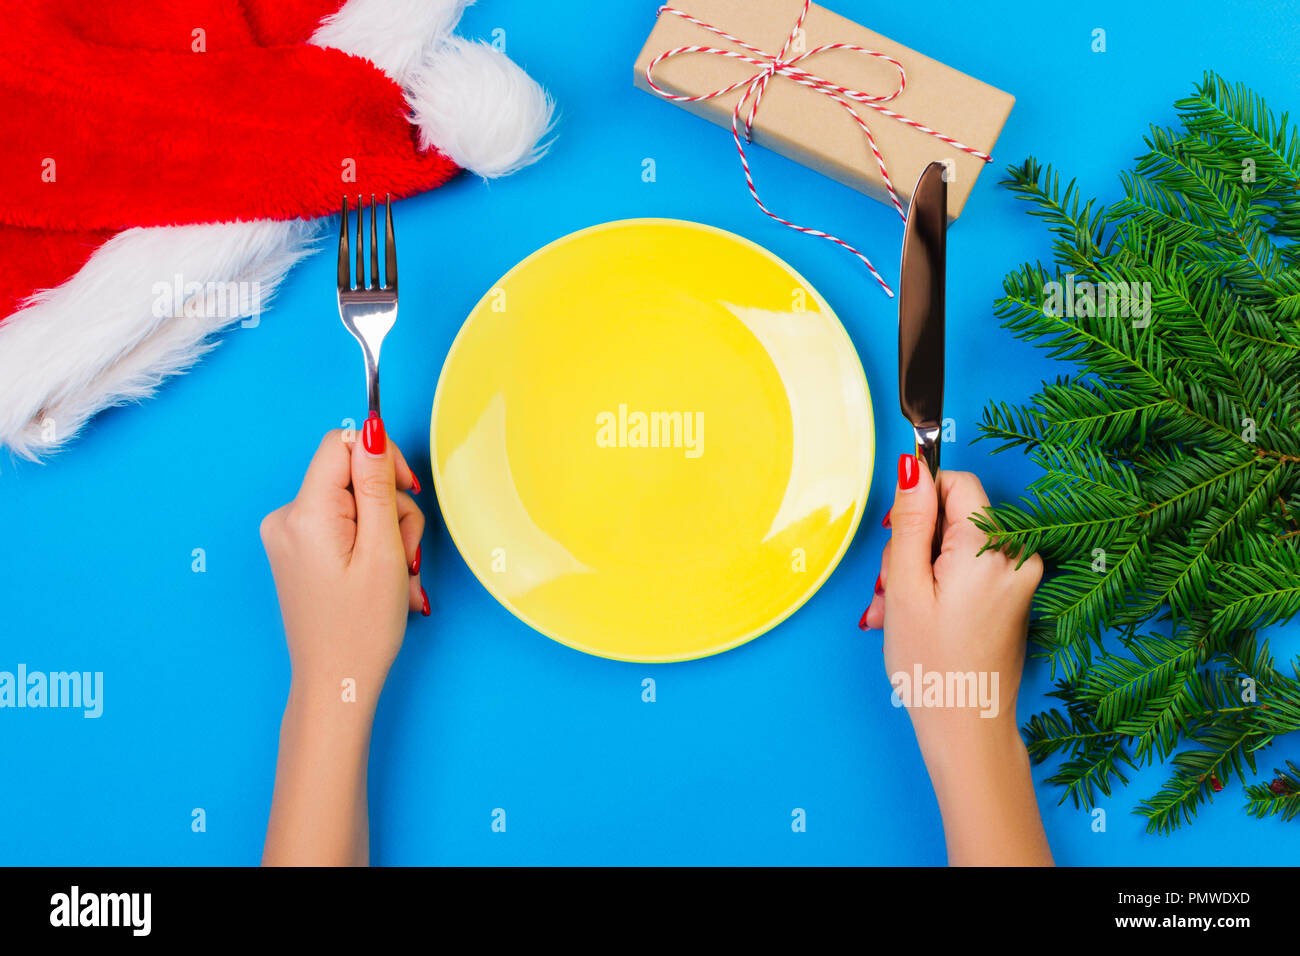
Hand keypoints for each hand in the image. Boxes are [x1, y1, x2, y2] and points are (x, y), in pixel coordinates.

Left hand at [260, 415, 426, 693]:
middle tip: (402, 553)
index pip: (342, 443)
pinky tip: (378, 576)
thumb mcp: (384, 550)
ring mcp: (286, 535)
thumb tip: (372, 430)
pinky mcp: (295, 549)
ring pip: (351, 500)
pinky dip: (367, 543)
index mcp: (305, 514)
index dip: (381, 458)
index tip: (405, 492)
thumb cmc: (362, 628)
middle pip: (350, 474)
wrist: (336, 683)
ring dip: (384, 530)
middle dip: (389, 506)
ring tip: (394, 573)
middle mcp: (285, 518)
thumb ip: (377, 484)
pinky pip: (340, 523)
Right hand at [861, 453, 1051, 865]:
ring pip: (957, 545)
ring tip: (896, 611)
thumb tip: (912, 465)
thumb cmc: (932, 665)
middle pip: (954, 515)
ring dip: (919, 570)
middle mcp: (1016, 556)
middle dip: (913, 544)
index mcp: (989, 547)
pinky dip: (939, 585)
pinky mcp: (1015, 596)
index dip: (918, 500)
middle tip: (889, 589)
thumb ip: (910, 519)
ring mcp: (1020, 578)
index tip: (895, 534)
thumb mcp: (905, 584)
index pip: (956, 482)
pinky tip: (917, 617)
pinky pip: (971, 570)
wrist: (967, 728)